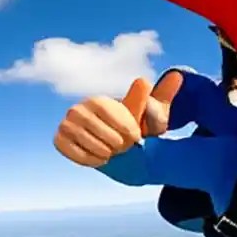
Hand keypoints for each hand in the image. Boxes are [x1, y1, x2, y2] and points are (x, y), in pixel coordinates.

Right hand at [53, 75, 179, 167]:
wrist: (112, 143)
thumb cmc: (133, 127)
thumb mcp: (150, 113)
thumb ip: (161, 96)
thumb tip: (177, 75)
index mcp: (98, 100)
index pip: (119, 120)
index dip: (130, 133)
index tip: (135, 138)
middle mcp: (77, 109)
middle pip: (107, 137)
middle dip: (120, 146)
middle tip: (123, 147)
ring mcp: (65, 124)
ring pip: (93, 148)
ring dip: (107, 154)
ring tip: (112, 152)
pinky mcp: (58, 140)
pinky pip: (78, 156)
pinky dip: (92, 160)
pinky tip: (100, 157)